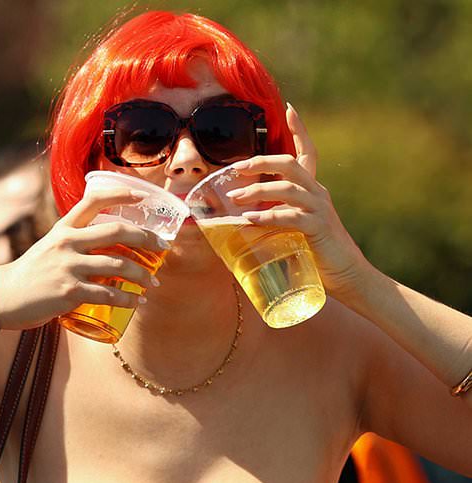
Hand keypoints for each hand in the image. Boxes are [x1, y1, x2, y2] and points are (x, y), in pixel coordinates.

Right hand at [0, 180, 166, 328]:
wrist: (1, 298)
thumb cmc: (29, 275)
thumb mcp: (49, 248)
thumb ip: (74, 243)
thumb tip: (107, 248)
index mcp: (63, 229)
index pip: (94, 200)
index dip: (121, 194)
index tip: (142, 196)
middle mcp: (67, 242)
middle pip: (118, 231)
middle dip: (147, 239)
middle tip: (162, 249)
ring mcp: (69, 267)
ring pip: (119, 265)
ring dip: (142, 275)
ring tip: (153, 283)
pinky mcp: (69, 292)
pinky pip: (108, 293)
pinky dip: (127, 299)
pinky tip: (136, 302)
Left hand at [217, 104, 370, 299]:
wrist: (346, 276)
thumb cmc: (314, 254)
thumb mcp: (291, 230)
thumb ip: (272, 219)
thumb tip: (235, 221)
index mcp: (312, 190)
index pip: (308, 153)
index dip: (300, 130)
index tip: (289, 108)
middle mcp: (317, 193)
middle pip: (289, 164)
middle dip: (261, 161)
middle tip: (236, 167)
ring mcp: (319, 209)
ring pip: (287, 187)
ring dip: (257, 189)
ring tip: (234, 196)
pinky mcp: (317, 228)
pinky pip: (291, 216)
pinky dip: (267, 217)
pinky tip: (248, 220)